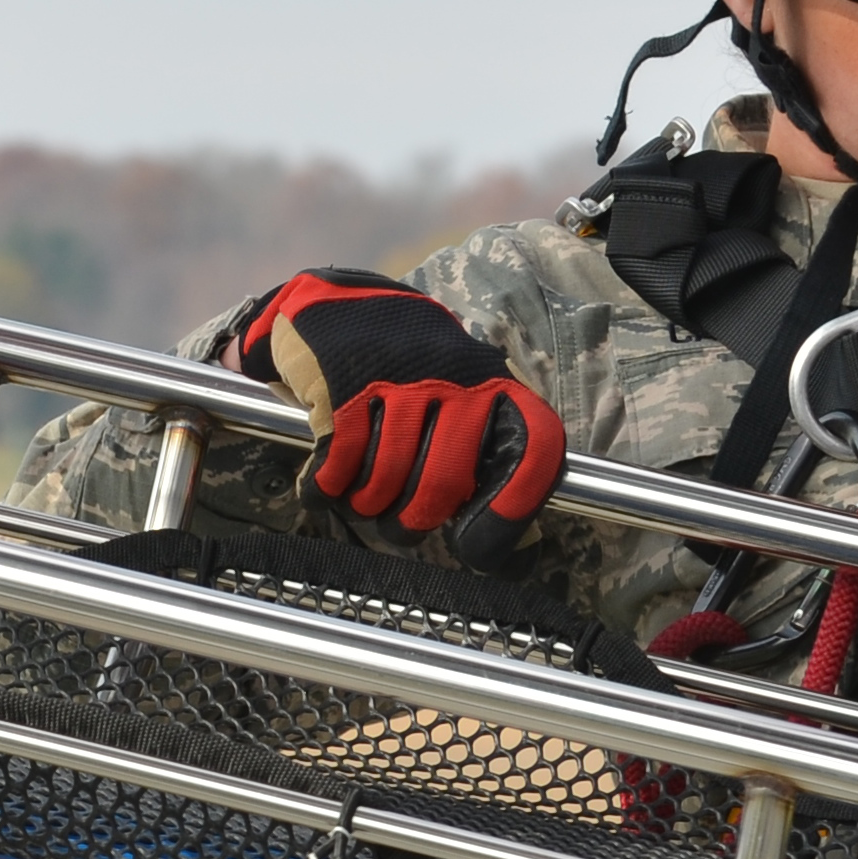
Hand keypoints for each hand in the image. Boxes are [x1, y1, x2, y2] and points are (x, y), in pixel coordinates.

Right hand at [231, 269, 567, 545]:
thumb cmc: (412, 378)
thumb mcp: (462, 404)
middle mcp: (456, 383)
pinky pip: (339, 466)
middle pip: (443, 487)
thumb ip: (488, 465)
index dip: (509, 511)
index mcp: (495, 390)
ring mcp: (400, 382)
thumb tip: (512, 550)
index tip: (475, 549)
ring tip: (361, 493)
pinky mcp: (346, 386)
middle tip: (399, 522)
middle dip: (413, 521)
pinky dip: (326, 487)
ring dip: (366, 504)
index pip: (532, 451)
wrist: (343, 308)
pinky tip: (325, 480)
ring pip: (387, 482)